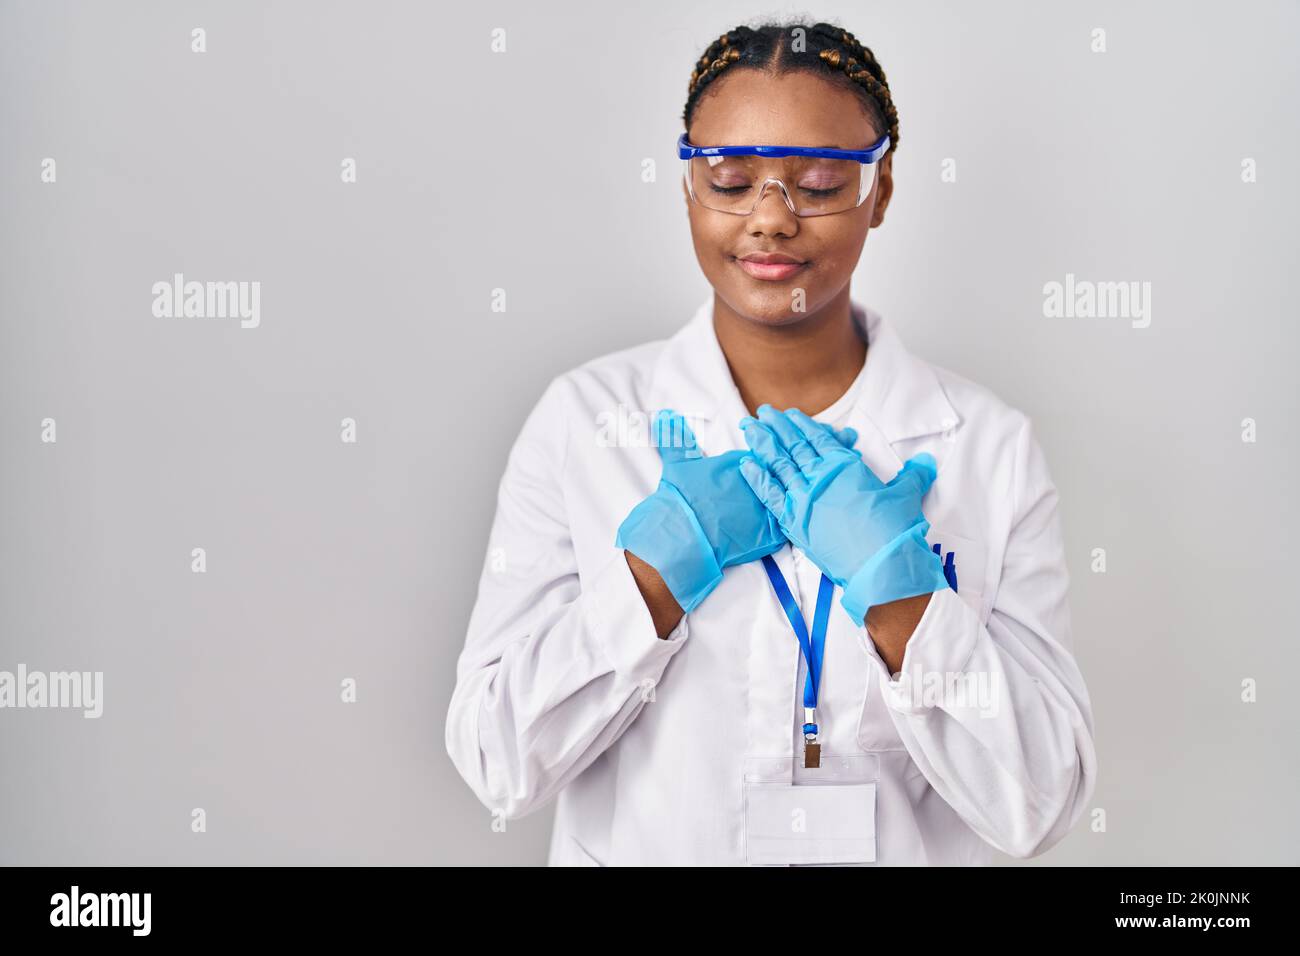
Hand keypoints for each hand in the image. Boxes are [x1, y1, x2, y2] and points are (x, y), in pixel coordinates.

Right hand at [616, 409, 857, 613]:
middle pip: (799, 462)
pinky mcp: (769, 532)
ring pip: (805, 489)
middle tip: (847, 438)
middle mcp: (762, 484)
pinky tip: (836, 505)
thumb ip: (676, 441)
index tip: (813, 425)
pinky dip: (818, 511)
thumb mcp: (677, 467)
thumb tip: (664, 417)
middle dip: (825, 448)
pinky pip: (798, 521)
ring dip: (829, 476)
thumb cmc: (680, 504)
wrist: (683, 540)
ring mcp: (768, 508)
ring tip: (850, 464)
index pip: (778, 445)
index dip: (798, 434)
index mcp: (744, 464)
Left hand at [738, 404, 948, 625]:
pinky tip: (746, 464)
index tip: (788, 414)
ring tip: (749, 428)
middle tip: (762, 412)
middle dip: (776, 427)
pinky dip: (757, 478)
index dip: (802, 425)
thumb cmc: (896, 530)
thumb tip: (925, 462)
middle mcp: (821, 478)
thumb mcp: (907, 495)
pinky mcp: (795, 522)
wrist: (883, 565)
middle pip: (794, 447)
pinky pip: (770, 495)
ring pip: (778, 465)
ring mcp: (805, 499)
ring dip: (762, 444)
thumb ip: (912, 476)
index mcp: (846, 467)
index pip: (818, 439)